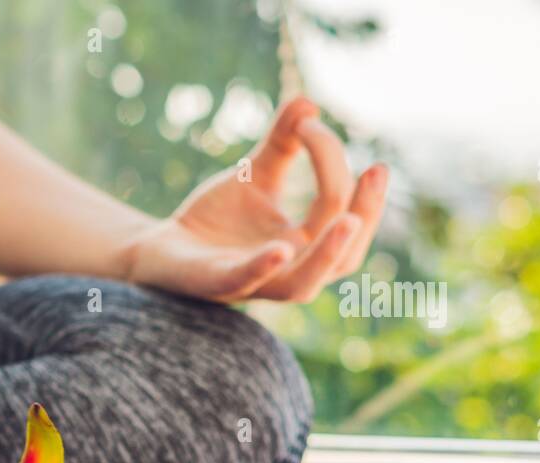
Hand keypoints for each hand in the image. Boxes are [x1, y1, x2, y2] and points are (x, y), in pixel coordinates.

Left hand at [123, 97, 387, 303]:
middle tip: (378, 171)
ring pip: (304, 284)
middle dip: (366, 214)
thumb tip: (308, 101)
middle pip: (344, 257)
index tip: (312, 124)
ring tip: (348, 220)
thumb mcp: (254, 174)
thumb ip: (282, 143)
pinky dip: (264, 267)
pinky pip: (246, 283)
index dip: (335, 166)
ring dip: (328, 253)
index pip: (339, 210)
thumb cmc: (215, 218)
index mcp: (305, 244)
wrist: (161, 247)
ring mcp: (255, 283)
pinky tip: (280, 248)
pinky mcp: (216, 285)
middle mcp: (288, 269)